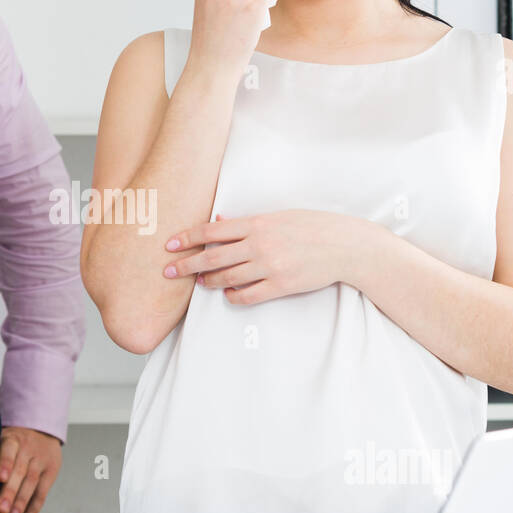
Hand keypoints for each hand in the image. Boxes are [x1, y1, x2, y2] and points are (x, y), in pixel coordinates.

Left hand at [0, 425, 61, 512]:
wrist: (43, 428)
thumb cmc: (13, 440)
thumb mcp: (2, 437)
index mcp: (13, 439)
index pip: (9, 451)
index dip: (5, 463)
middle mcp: (28, 449)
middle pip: (20, 471)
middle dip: (10, 491)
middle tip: (1, 510)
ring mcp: (41, 461)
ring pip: (31, 483)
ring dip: (21, 503)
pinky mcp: (51, 472)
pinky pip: (42, 494)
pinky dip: (33, 510)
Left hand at [163, 210, 364, 304]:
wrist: (345, 245)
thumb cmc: (313, 226)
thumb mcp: (279, 216)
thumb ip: (248, 222)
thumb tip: (219, 222)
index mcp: (257, 222)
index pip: (212, 230)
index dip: (187, 238)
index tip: (170, 244)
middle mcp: (259, 244)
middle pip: (212, 256)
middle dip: (186, 264)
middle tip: (168, 271)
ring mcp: (269, 266)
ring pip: (226, 277)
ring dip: (208, 281)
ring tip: (199, 282)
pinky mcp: (280, 286)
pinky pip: (247, 295)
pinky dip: (232, 296)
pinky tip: (228, 294)